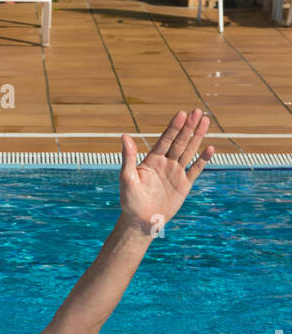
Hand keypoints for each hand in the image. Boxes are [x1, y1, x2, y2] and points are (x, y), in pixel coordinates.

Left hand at [119, 108, 213, 232]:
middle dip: (188, 127)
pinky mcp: (184, 185)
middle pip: (180, 142)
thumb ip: (128, 157)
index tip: (181, 114)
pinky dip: (202, 160)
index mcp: (152, 160)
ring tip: (205, 121)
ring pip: (189, 151)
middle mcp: (166, 163)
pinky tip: (210, 148)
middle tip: (197, 111)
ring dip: (197, 137)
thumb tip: (124, 136)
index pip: (165, 140)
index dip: (173, 127)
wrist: (141, 222)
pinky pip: (195, 170)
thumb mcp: (127, 178)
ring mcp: (176, 173)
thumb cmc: (130, 201)